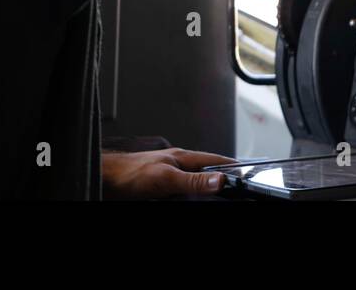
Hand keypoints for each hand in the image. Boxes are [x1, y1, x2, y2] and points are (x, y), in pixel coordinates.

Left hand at [101, 147, 235, 198]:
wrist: (106, 179)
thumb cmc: (130, 173)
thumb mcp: (166, 177)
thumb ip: (193, 180)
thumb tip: (220, 180)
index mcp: (183, 158)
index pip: (216, 161)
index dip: (232, 166)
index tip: (249, 173)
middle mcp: (178, 166)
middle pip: (207, 173)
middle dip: (222, 179)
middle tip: (236, 186)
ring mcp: (170, 176)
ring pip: (196, 182)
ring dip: (206, 188)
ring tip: (219, 191)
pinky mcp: (161, 188)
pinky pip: (183, 191)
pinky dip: (192, 195)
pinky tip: (193, 197)